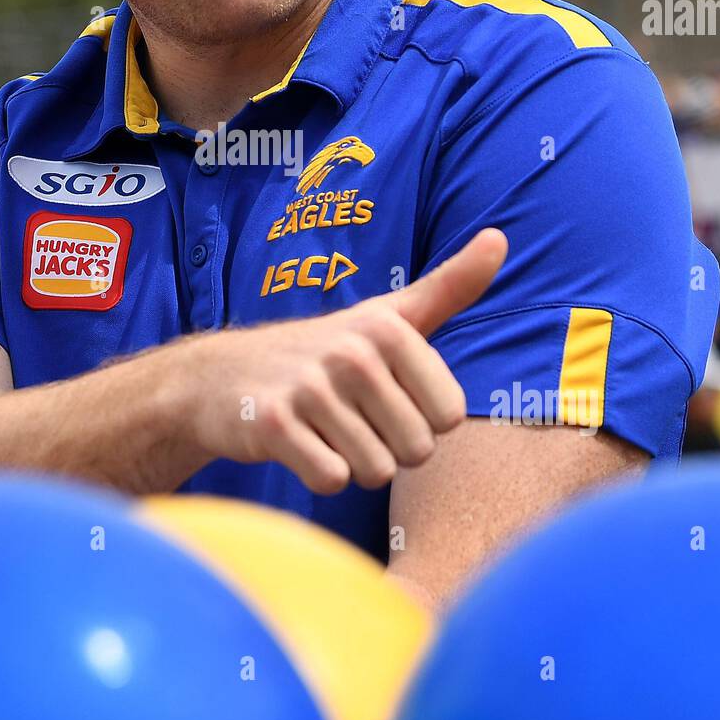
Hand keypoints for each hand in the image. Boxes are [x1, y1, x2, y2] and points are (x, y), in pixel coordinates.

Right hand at [187, 228, 507, 493]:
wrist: (219, 375)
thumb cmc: (320, 352)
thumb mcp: (387, 316)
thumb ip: (449, 286)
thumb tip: (500, 239)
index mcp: (388, 329)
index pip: (447, 418)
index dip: (419, 419)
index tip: (385, 397)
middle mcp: (351, 353)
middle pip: (416, 451)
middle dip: (388, 448)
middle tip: (350, 418)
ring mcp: (309, 388)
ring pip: (375, 471)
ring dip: (352, 464)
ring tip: (324, 431)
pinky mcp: (272, 424)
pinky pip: (331, 480)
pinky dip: (319, 474)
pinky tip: (299, 445)